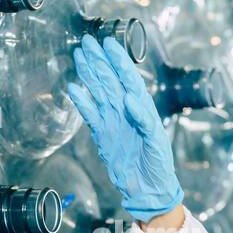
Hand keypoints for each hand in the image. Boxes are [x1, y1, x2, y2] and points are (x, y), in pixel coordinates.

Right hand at [67, 34, 182, 220]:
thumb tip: (129, 98)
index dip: (119, 61)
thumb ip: (144, 120)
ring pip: (99, 93)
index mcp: (143, 109)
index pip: (129, 79)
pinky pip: (90, 115)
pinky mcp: (103, 135)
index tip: (108, 44)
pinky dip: (82, 102)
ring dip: (89, 75)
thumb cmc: (159, 166)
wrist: (148, 191)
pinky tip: (73, 88)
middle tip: (87, 42)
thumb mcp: (156, 143)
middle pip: (110, 81)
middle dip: (99, 61)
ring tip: (78, 56)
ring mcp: (114, 122)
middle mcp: (127, 111)